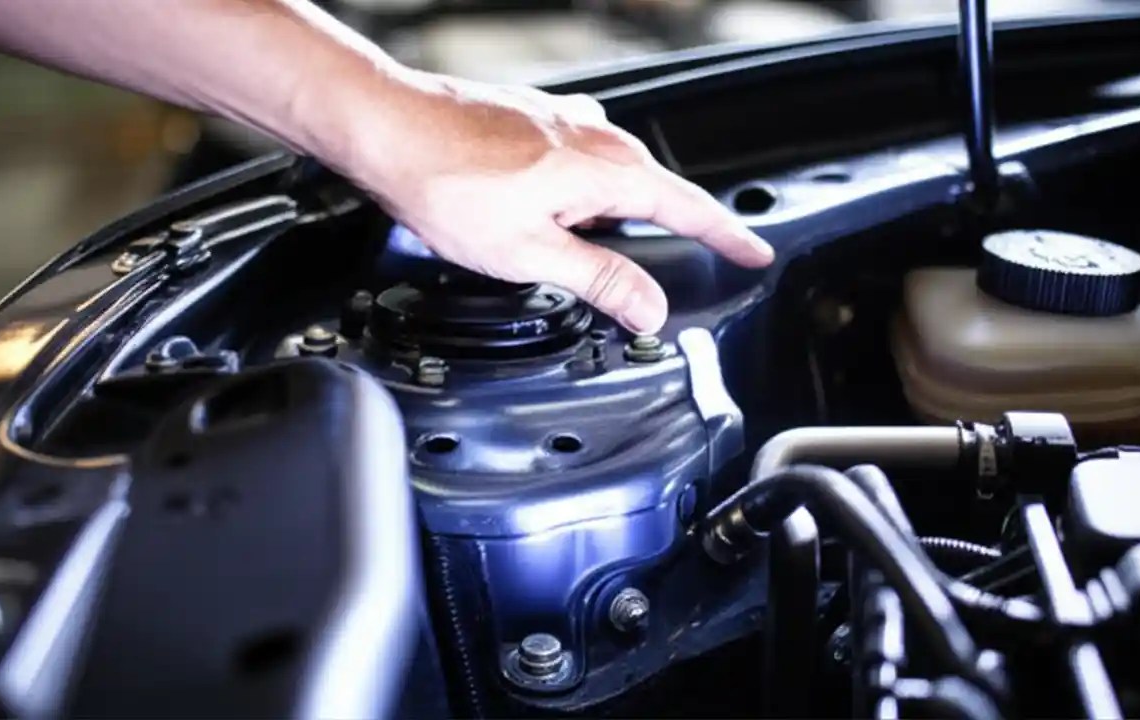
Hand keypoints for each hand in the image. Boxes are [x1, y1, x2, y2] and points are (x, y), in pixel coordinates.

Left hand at [340, 71, 774, 333]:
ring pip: (612, 176)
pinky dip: (581, 193)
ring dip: (615, 213)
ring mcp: (564, 121)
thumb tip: (648, 308)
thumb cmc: (444, 181)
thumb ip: (598, 279)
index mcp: (607, 171)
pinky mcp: (535, 119)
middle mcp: (594, 135)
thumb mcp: (529, 253)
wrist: (384, 125)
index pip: (688, 209)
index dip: (728, 236)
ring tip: (591, 249)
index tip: (755, 252)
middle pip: (652, 192)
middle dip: (668, 229)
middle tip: (679, 261)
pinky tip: (552, 212)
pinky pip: (581, 161)